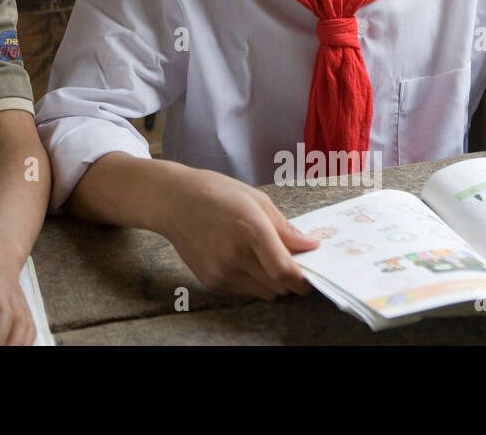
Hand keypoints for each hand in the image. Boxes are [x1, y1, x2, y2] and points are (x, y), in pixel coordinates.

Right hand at [162, 167, 318, 298]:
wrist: (173, 201)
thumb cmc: (216, 193)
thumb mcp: (256, 200)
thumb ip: (285, 228)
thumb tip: (310, 246)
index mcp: (251, 228)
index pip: (285, 271)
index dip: (304, 280)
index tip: (312, 276)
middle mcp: (235, 254)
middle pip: (278, 286)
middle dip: (292, 281)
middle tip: (294, 265)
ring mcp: (221, 270)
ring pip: (263, 293)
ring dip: (274, 283)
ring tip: (267, 261)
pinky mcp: (211, 280)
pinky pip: (244, 291)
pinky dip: (254, 282)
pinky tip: (245, 260)